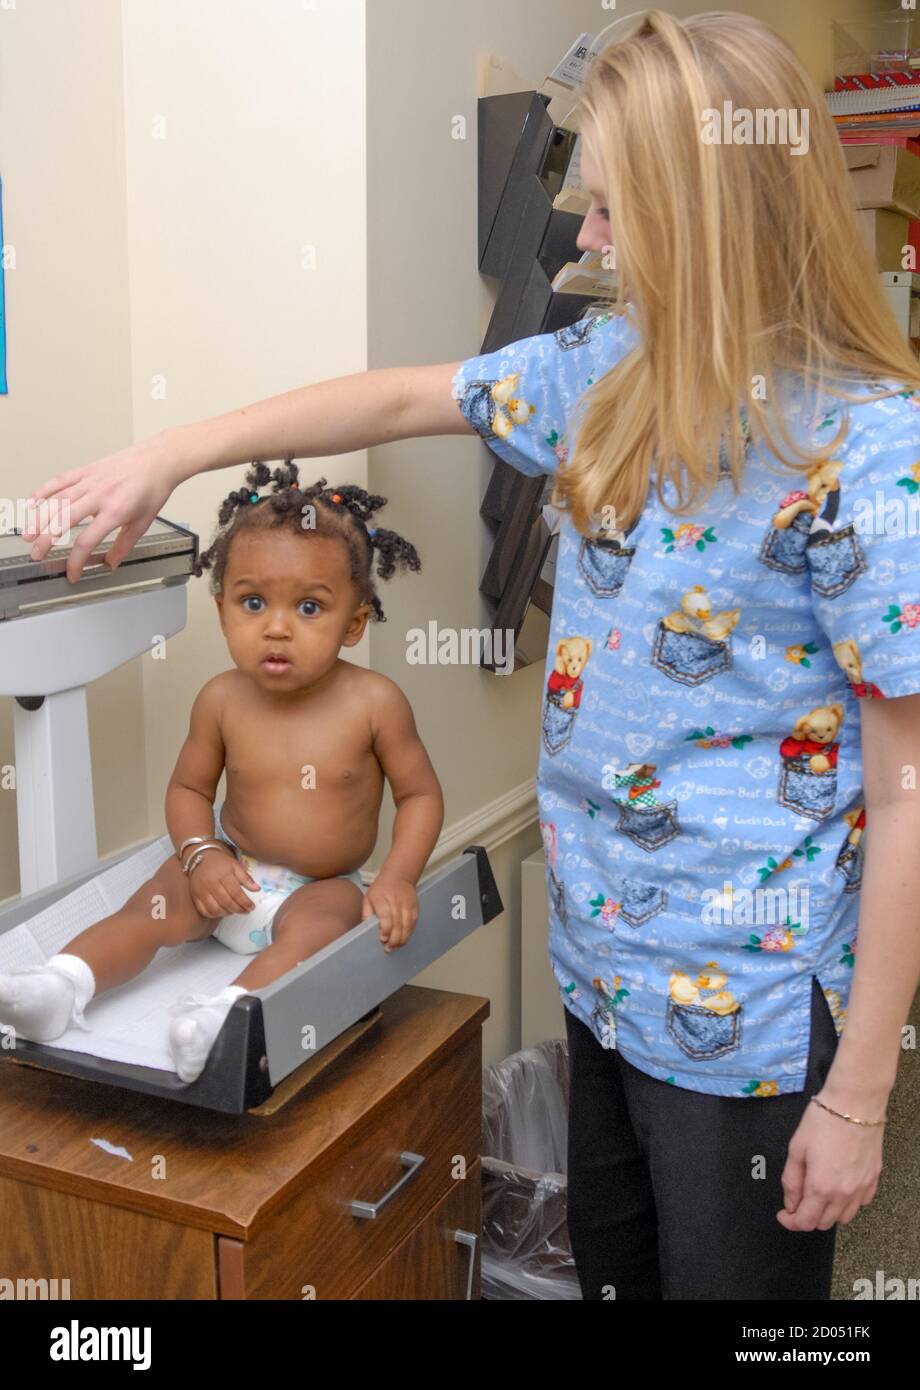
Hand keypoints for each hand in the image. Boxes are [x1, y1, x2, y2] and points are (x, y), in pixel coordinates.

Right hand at [22, 430, 185, 582]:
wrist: (158, 460)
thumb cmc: (153, 489)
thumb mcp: (143, 523)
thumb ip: (124, 546)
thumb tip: (111, 563)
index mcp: (116, 512)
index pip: (87, 541)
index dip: (76, 561)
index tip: (72, 573)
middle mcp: (99, 495)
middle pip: (65, 520)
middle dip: (47, 540)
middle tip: (37, 554)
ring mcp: (90, 481)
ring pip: (57, 501)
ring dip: (39, 518)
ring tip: (28, 535)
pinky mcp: (86, 470)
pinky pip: (60, 480)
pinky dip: (43, 491)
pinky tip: (32, 503)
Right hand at [187, 849, 260, 919]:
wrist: (201, 858)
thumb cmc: (220, 863)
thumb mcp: (235, 866)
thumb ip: (246, 878)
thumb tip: (257, 889)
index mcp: (222, 874)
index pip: (236, 892)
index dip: (245, 902)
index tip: (252, 907)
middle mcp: (210, 883)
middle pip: (226, 902)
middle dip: (238, 909)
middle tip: (246, 911)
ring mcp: (201, 891)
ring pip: (215, 909)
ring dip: (227, 913)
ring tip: (235, 910)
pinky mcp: (195, 897)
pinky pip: (204, 911)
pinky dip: (215, 915)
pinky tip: (222, 911)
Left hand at [360, 872, 417, 951]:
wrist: (398, 876)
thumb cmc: (380, 890)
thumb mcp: (368, 898)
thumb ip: (366, 914)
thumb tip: (366, 929)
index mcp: (382, 899)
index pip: (386, 917)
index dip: (385, 930)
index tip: (383, 939)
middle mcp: (396, 901)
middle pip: (397, 923)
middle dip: (394, 939)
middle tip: (389, 948)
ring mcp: (407, 904)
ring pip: (407, 925)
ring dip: (403, 938)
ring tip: (396, 946)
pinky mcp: (415, 907)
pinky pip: (413, 923)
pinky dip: (409, 933)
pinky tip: (403, 939)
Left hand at [777, 1097, 883, 1230]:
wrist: (855, 1103)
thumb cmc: (822, 1121)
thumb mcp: (796, 1148)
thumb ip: (792, 1180)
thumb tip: (790, 1203)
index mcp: (821, 1187)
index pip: (805, 1222)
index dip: (790, 1222)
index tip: (783, 1214)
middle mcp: (844, 1194)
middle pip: (824, 1223)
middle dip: (807, 1216)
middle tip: (798, 1199)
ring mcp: (861, 1188)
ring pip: (843, 1217)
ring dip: (828, 1213)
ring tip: (818, 1193)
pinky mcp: (873, 1179)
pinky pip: (860, 1203)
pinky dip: (847, 1203)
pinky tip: (839, 1187)